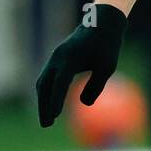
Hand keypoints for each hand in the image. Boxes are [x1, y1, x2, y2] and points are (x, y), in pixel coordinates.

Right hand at [36, 4, 126, 126]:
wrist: (100, 25)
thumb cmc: (106, 47)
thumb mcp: (107, 67)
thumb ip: (95, 85)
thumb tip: (84, 104)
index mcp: (70, 58)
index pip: (60, 82)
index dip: (56, 100)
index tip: (55, 116)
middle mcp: (57, 58)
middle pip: (45, 86)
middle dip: (44, 106)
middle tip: (47, 125)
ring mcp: (54, 58)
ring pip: (43, 83)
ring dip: (43, 101)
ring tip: (48, 120)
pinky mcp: (55, 60)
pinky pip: (47, 79)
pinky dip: (47, 93)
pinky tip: (51, 106)